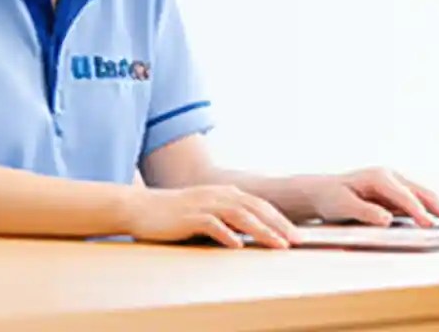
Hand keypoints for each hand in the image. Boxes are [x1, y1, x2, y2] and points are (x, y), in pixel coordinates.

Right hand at [124, 185, 298, 248]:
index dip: (280, 220)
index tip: (297, 236)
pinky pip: (212, 224)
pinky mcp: (189, 216)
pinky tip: (238, 246)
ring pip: (240, 215)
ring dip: (261, 230)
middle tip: (296, 241)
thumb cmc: (176, 213)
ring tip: (277, 245)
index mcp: (227, 193)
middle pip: (257, 208)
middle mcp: (220, 195)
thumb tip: (252, 234)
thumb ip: (229, 218)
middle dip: (279, 225)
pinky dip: (226, 234)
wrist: (141, 207)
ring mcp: (205, 204)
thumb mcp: (208, 210)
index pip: (261, 205)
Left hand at [302, 168, 438, 228]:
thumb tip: (386, 219)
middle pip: (425, 193)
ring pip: (431, 196)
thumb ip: (364, 212)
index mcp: (379, 177)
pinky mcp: (403, 193)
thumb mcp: (341, 205)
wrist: (324, 190)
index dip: (418, 211)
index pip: (404, 196)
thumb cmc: (332, 198)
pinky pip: (427, 201)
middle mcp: (394, 176)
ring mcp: (401, 183)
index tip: (430, 225)